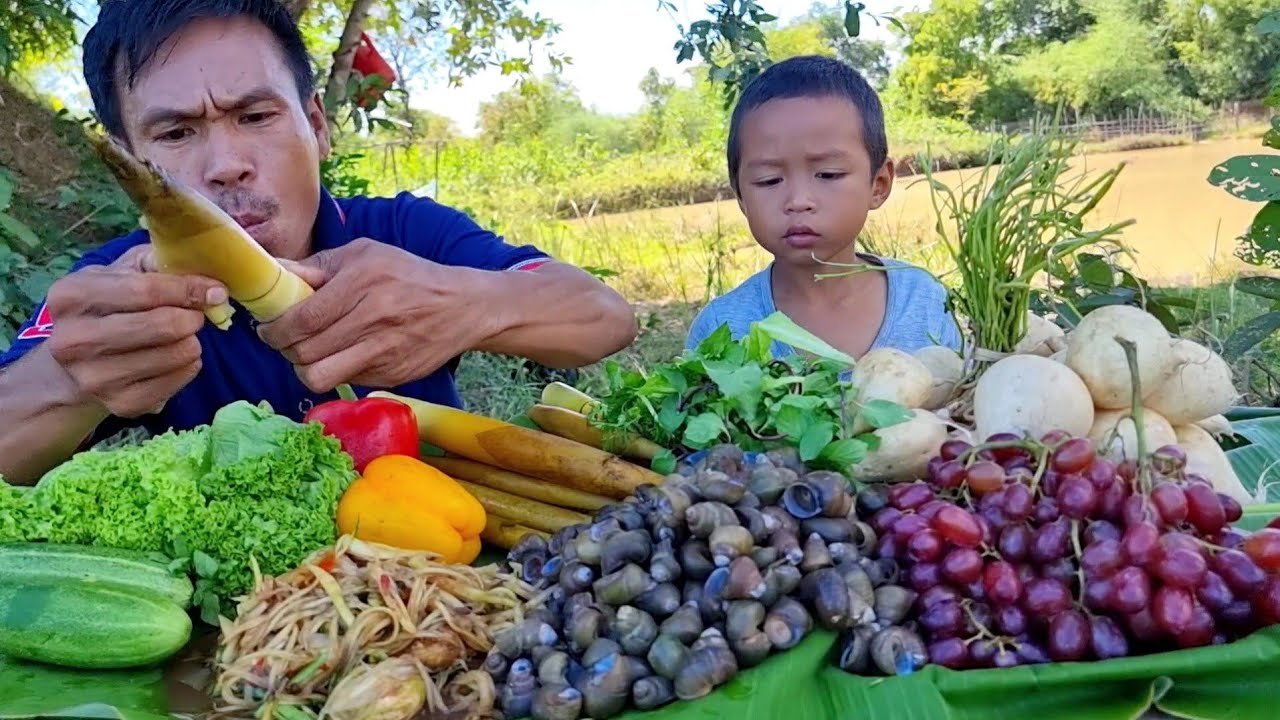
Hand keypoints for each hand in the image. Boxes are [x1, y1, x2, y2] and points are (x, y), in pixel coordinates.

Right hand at [43, 245, 227, 417]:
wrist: (76, 361)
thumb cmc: (108, 305)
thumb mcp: (121, 272)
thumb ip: (159, 264)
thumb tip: (209, 284)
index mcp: (71, 297)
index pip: (145, 290)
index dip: (189, 289)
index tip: (216, 291)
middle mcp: (73, 340)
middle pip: (162, 325)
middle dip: (192, 317)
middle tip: (196, 315)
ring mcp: (94, 377)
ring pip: (175, 354)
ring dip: (192, 341)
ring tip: (183, 335)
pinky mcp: (120, 405)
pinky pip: (178, 380)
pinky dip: (190, 365)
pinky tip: (178, 357)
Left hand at [258, 238, 498, 391]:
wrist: (462, 307)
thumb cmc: (407, 275)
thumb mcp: (364, 255)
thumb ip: (318, 265)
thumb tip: (275, 272)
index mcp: (362, 281)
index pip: (302, 318)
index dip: (274, 329)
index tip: (267, 328)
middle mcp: (373, 317)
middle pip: (304, 351)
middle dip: (284, 349)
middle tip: (284, 340)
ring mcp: (384, 351)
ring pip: (319, 377)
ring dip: (304, 368)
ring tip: (308, 354)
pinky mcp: (392, 375)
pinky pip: (347, 381)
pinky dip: (336, 371)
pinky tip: (343, 355)